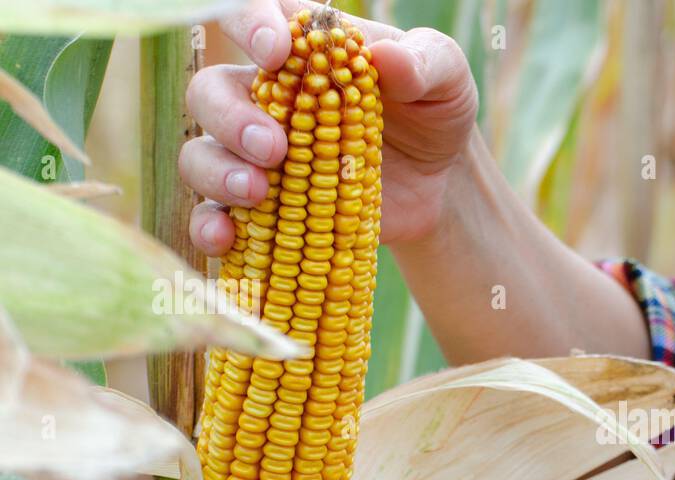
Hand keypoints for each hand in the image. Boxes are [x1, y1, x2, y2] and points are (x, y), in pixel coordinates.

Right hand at [181, 0, 477, 252]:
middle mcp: (266, 97)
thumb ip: (424, 63)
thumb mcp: (447, 81)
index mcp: (303, 50)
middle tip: (273, 148)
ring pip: (202, 153)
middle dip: (231, 117)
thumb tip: (387, 58)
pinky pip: (213, 215)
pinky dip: (209, 227)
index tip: (275, 52)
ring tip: (257, 194)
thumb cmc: (433, 114)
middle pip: (212, 91)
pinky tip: (225, 238)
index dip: (250, 24)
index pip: (254, 15)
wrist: (438, 185)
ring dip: (218, 172)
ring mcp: (256, 155)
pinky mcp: (263, 208)